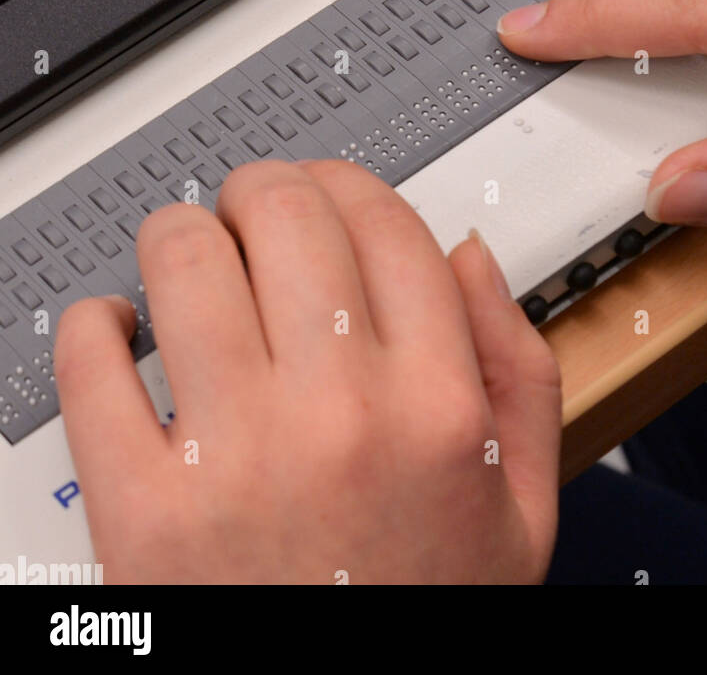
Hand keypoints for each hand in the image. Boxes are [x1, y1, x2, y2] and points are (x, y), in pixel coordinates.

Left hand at [55, 161, 560, 583]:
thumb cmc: (425, 613)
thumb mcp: (520, 500)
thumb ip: (516, 363)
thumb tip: (465, 254)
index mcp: (438, 405)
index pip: (384, 222)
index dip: (347, 184)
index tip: (328, 196)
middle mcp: (341, 416)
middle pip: (286, 215)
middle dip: (263, 191)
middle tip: (250, 214)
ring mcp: (236, 458)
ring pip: (187, 260)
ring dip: (181, 237)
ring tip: (187, 261)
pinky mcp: (143, 511)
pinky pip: (94, 364)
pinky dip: (95, 326)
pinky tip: (120, 334)